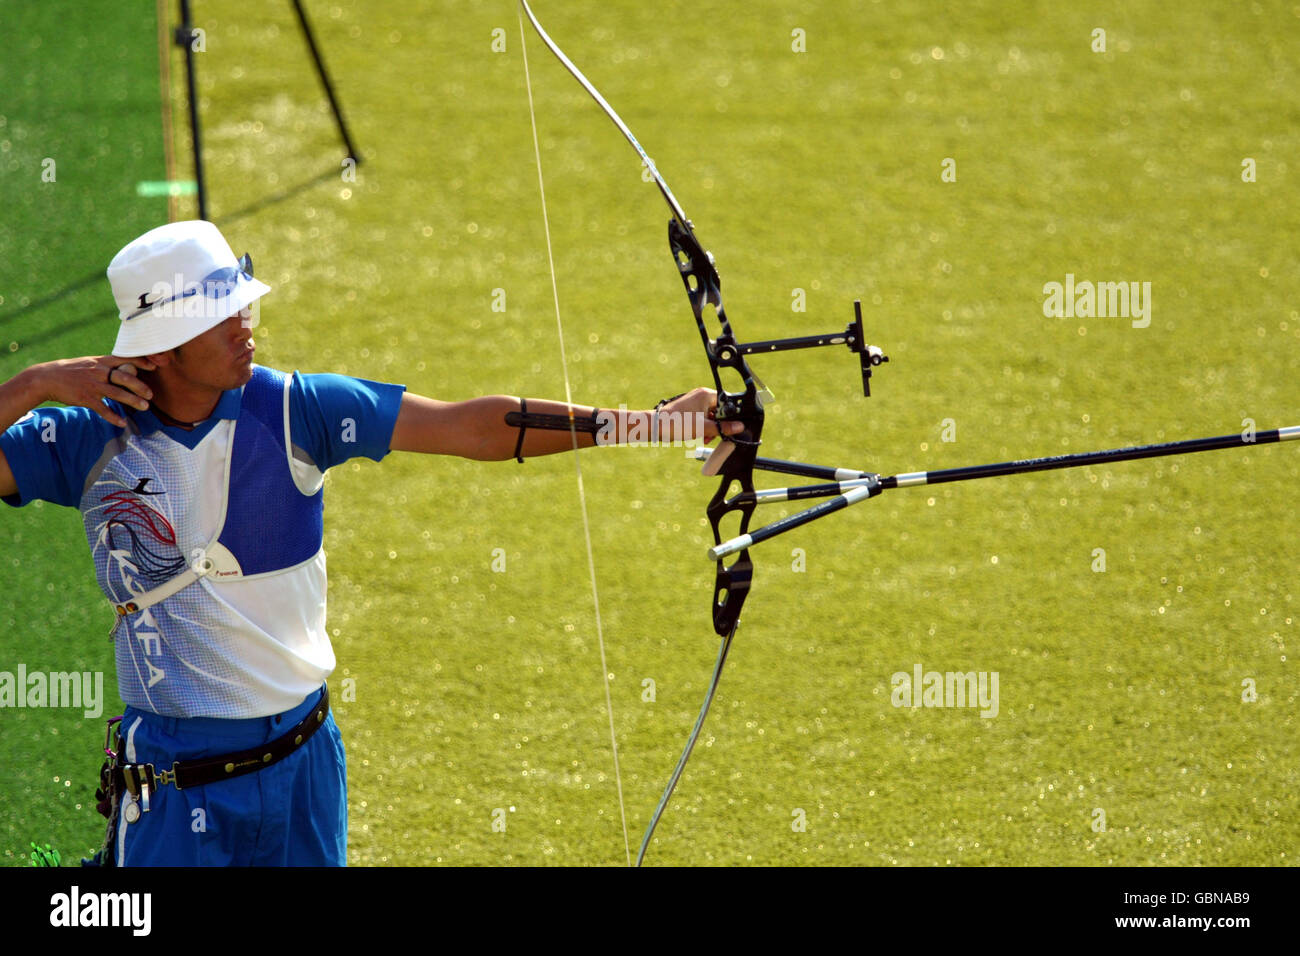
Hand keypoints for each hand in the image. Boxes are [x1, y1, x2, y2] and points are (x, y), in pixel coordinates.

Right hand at [30, 355, 156, 427]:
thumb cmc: (72, 370)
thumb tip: (127, 366)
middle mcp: (98, 372)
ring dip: (133, 401)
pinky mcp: (85, 398)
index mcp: (101, 362)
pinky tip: (122, 422)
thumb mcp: (90, 362)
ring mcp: (92, 385)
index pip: (124, 359)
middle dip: (140, 386)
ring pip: (117, 393)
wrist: (47, 378)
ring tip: (145, 407)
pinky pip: (102, 409)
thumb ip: (107, 365)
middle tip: (151, 394)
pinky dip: (113, 417)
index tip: (154, 366)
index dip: (140, 362)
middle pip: (124, 377)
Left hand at [653, 387, 744, 443]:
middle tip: (716, 435)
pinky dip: (704, 427)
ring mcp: (694, 402)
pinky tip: (702, 436)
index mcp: (706, 395)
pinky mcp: (689, 410)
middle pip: (719, 410)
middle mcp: (701, 396)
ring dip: (711, 428)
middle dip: (719, 425)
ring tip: (706, 438)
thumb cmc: (678, 423)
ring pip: (711, 415)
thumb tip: (739, 427)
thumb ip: (723, 428)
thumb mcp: (704, 427)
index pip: (727, 403)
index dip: (730, 416)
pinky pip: (702, 417)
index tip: (730, 427)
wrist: (657, 427)